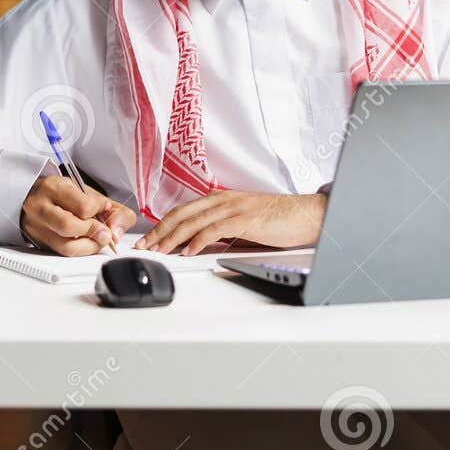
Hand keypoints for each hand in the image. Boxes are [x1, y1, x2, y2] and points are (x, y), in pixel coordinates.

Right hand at [20, 174, 135, 256]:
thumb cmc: (63, 195)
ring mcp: (36, 227)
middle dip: (93, 232)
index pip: (82, 206)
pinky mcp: (37, 243)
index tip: (104, 208)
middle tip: (105, 232)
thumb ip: (111, 209)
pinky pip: (62, 254)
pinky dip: (79, 251)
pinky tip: (85, 243)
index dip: (99, 210)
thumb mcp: (86, 192)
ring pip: (65, 247)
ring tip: (97, 239)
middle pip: (68, 227)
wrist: (34, 196)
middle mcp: (40, 207)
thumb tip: (116, 232)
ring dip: (89, 246)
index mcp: (54, 188)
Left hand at [137, 190, 326, 255]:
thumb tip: (200, 245)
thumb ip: (222, 231)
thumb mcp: (244, 225)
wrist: (307, 215)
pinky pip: (214, 229)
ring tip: (159, 250)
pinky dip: (197, 240)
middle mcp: (224, 199)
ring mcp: (234, 207)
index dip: (162, 224)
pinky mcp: (244, 218)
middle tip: (143, 246)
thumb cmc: (279, 220)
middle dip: (159, 231)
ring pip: (194, 221)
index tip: (148, 239)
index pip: (184, 210)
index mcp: (222, 199)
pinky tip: (187, 251)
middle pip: (182, 214)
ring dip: (172, 237)